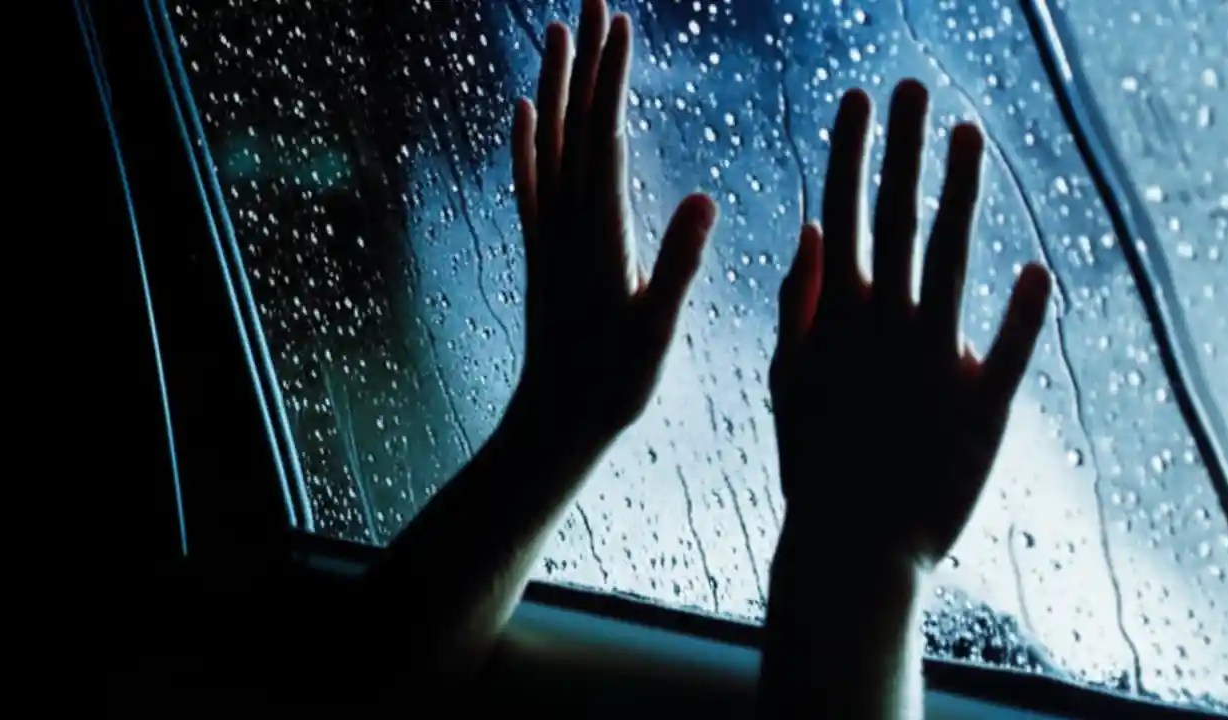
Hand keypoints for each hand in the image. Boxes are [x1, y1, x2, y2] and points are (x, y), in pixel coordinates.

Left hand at [509, 0, 715, 449]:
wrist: (555, 420)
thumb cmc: (612, 385)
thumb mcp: (657, 331)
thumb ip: (679, 265)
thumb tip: (707, 197)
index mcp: (600, 235)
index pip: (604, 139)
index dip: (611, 79)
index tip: (619, 22)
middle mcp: (566, 222)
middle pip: (573, 124)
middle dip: (584, 58)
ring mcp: (548, 233)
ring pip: (547, 143)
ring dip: (553, 84)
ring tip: (557, 30)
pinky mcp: (539, 249)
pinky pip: (528, 181)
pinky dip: (523, 140)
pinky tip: (520, 109)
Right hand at [769, 80, 1050, 568]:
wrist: (854, 545)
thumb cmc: (813, 464)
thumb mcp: (786, 379)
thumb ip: (797, 303)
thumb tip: (813, 229)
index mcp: (838, 318)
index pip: (845, 214)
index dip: (851, 152)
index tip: (858, 98)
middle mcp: (889, 326)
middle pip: (900, 217)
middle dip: (904, 145)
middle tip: (913, 86)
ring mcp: (939, 361)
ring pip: (954, 258)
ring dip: (963, 191)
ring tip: (970, 135)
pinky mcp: (985, 405)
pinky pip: (1013, 347)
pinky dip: (1028, 308)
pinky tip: (1039, 268)